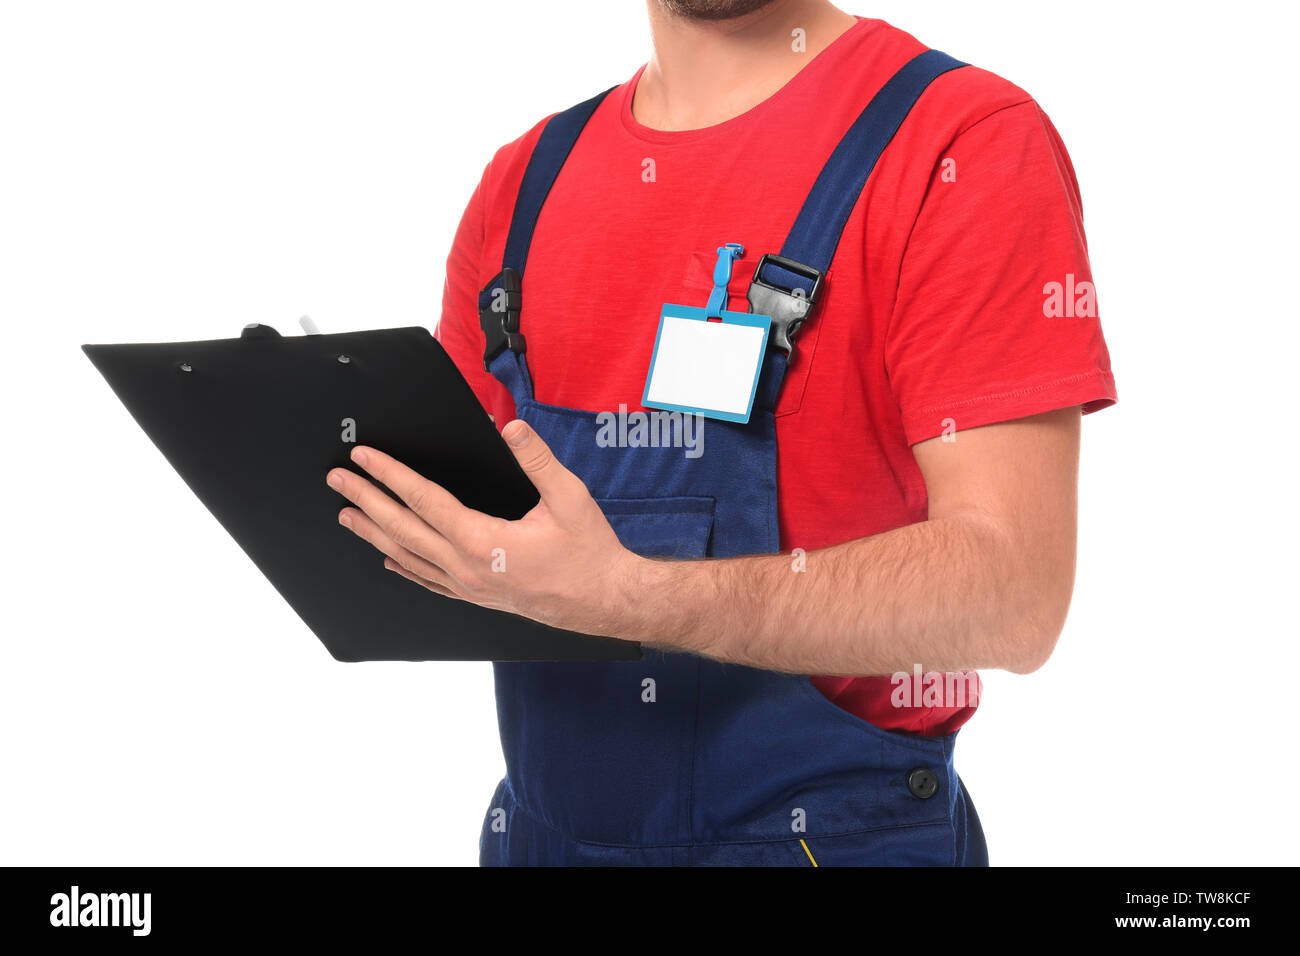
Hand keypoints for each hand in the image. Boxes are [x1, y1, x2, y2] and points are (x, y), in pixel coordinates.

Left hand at [326, 420, 644, 636]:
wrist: (604, 600)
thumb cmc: (590, 553)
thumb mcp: (569, 498)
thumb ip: (537, 461)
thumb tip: (512, 429)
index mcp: (483, 541)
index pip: (423, 501)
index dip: (391, 475)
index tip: (366, 458)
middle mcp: (467, 568)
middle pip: (403, 528)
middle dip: (366, 501)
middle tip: (338, 480)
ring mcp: (468, 586)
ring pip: (408, 557)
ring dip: (374, 533)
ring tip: (348, 515)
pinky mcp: (477, 596)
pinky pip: (428, 580)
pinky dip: (403, 566)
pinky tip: (388, 557)